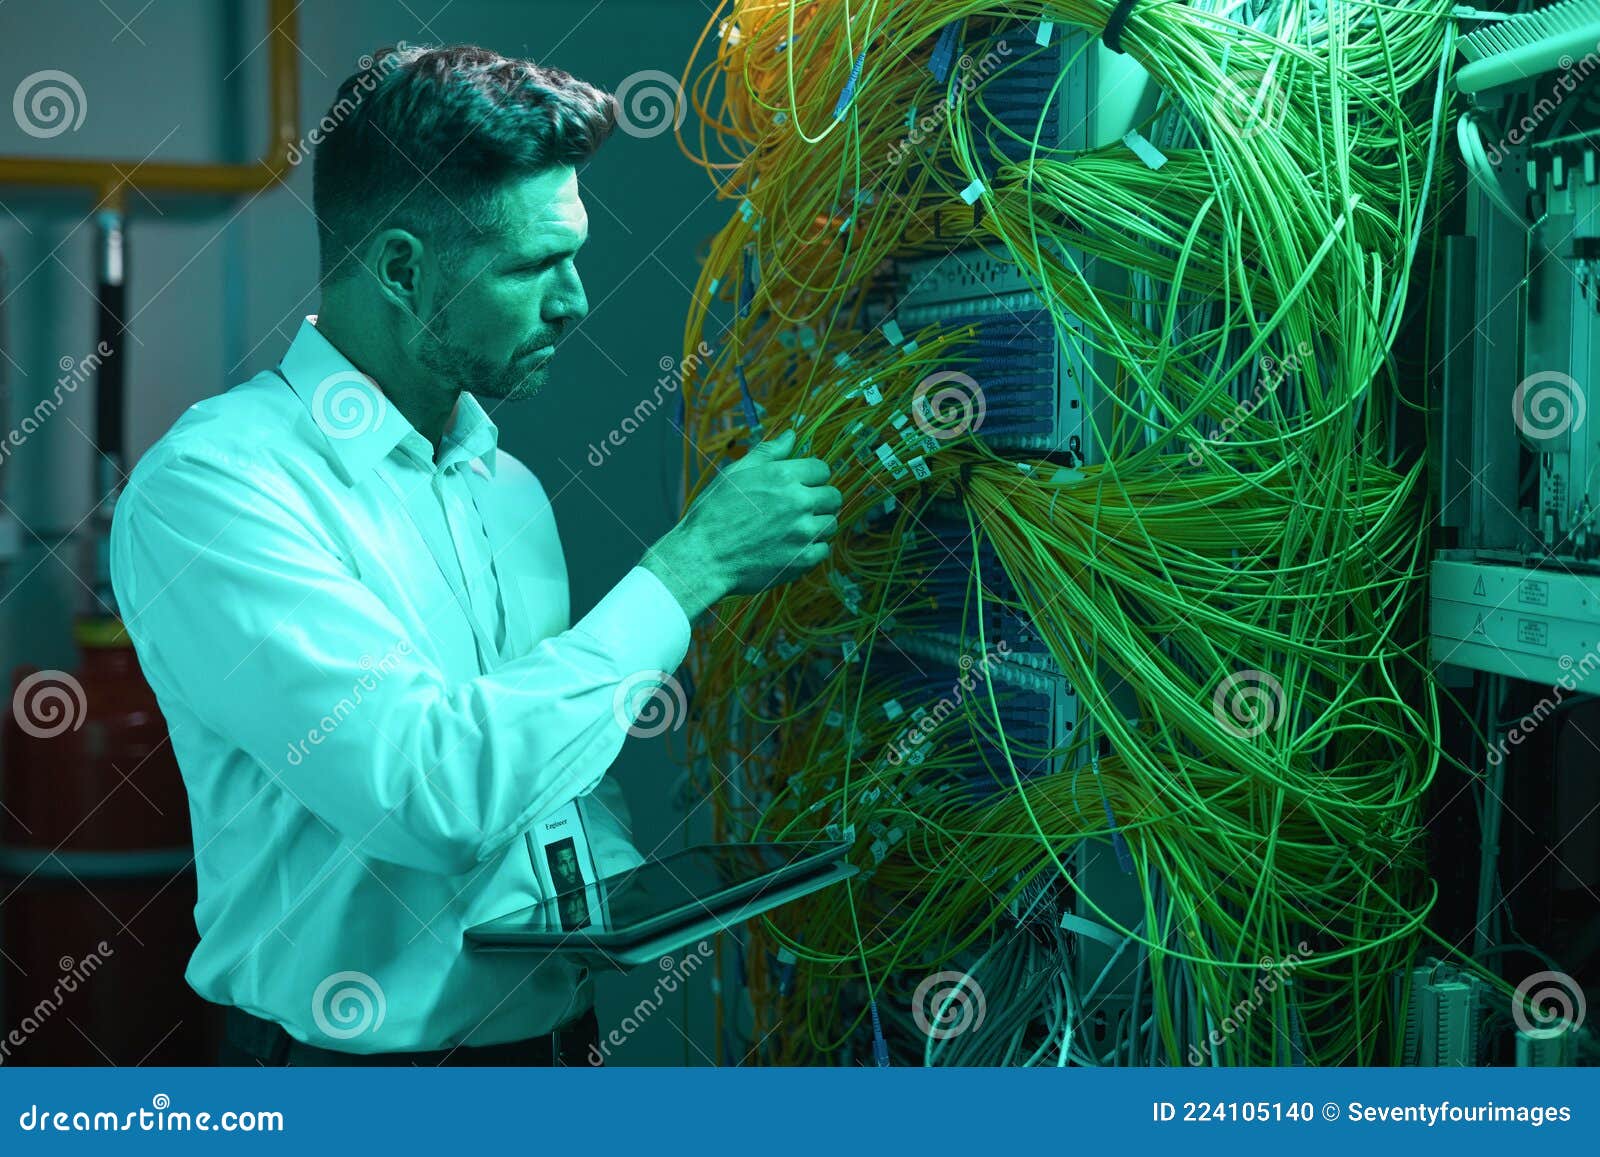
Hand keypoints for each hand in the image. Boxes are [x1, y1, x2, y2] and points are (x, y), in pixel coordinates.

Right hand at [642, 428, 841, 619]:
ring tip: (793, 529)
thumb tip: (791, 435)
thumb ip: (767, 452)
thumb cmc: (714, 513)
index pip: (822, 469)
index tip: (800, 485)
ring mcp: (803, 533)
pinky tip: (792, 547)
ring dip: (817, 525)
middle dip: (820, 500)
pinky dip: (812, 549)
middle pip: (833, 496)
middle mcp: (798, 502)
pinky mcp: (802, 559)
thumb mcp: (735, 473)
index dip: (812, 476)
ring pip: (831, 523)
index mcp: (783, 476)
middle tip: (800, 508)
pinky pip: (824, 550)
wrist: (703, 558)